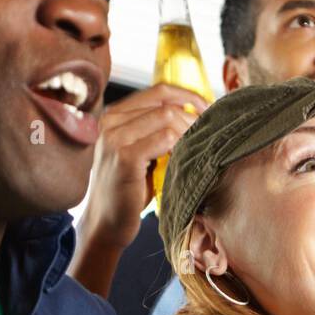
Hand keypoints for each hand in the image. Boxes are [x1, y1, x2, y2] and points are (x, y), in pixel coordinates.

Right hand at [83, 84, 208, 248]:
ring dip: (188, 133)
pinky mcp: (125, 157)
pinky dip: (181, 146)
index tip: (207, 111)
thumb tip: (192, 113)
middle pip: (165, 104)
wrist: (106, 224)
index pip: (158, 91)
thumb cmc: (128, 190)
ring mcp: (115, 138)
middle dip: (193, 119)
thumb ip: (154, 131)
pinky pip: (165, 138)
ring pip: (166, 117)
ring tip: (196, 151)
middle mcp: (111, 121)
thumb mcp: (139, 153)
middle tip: (208, 137)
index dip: (188, 97)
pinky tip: (185, 161)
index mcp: (114, 115)